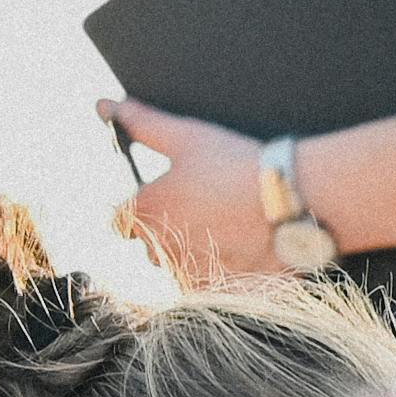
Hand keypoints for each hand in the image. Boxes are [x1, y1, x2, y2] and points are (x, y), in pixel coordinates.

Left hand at [103, 99, 273, 286]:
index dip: (138, 210)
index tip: (166, 203)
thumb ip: (141, 123)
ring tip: (226, 231)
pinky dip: (216, 272)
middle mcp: (159, 247)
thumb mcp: (186, 136)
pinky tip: (238, 252)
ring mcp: (187, 273)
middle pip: (150, 246)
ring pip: (178, 267)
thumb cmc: (236, 164)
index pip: (118, 222)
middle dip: (169, 232)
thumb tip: (104, 105)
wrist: (291, 202)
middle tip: (206, 212)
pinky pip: (204, 286)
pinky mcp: (215, 291)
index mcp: (146, 210)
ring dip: (193, 254)